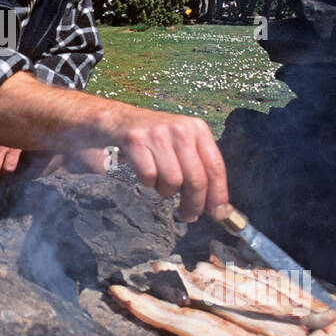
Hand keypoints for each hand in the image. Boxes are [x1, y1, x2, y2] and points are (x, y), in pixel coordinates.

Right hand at [113, 110, 228, 222]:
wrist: (117, 120)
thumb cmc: (153, 138)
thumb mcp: (182, 143)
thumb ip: (199, 167)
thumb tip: (216, 204)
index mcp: (197, 128)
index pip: (215, 167)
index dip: (218, 195)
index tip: (218, 214)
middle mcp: (180, 129)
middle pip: (196, 179)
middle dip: (193, 203)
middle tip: (188, 215)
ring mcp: (157, 134)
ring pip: (173, 181)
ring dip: (166, 191)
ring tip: (160, 183)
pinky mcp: (136, 140)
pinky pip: (149, 176)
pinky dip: (147, 182)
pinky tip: (145, 174)